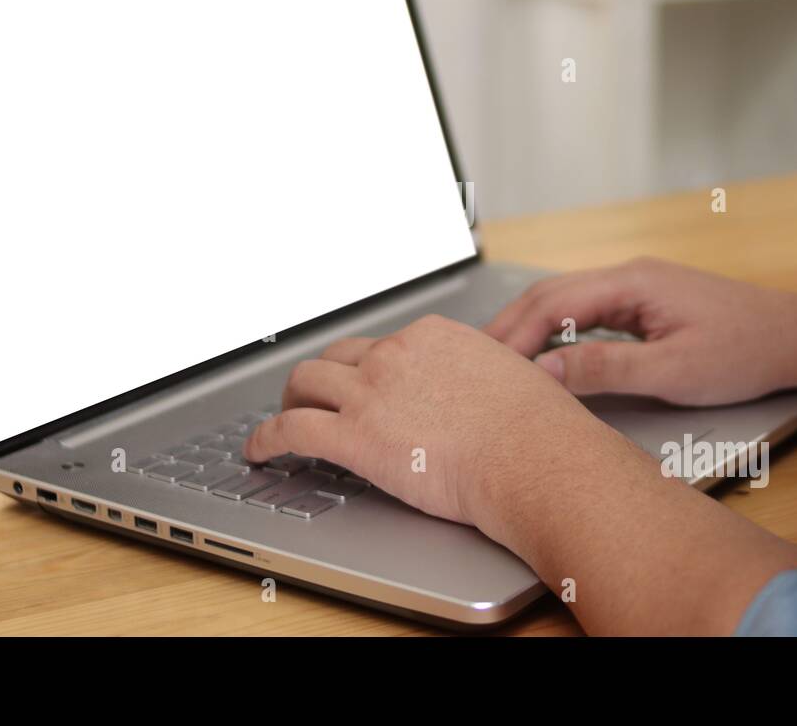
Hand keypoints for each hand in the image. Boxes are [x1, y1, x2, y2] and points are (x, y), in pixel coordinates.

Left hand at [242, 314, 608, 535]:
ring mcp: (370, 391)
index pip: (383, 346)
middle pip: (336, 357)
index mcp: (432, 337)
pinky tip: (259, 451)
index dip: (367, 369)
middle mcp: (396, 354)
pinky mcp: (353, 435)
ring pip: (304, 383)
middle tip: (313, 398)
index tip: (363, 384)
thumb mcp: (511, 379)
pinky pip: (291, 430)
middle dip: (319, 378)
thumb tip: (484, 391)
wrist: (532, 458)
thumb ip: (481, 378)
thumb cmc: (536, 431)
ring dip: (288, 401)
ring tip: (282, 419)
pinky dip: (265, 440)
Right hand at [485, 257, 796, 404]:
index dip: (513, 335)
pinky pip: (585, 312)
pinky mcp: (644, 304)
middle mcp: (628, 274)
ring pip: (564, 301)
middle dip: (509, 328)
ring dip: (530, 329)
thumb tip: (545, 372)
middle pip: (549, 294)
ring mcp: (636, 287)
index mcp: (631, 282)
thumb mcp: (673, 371)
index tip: (486, 366)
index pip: (551, 302)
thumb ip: (605, 369)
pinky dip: (555, 332)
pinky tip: (544, 355)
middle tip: (475, 364)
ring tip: (498, 362)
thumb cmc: (746, 351)